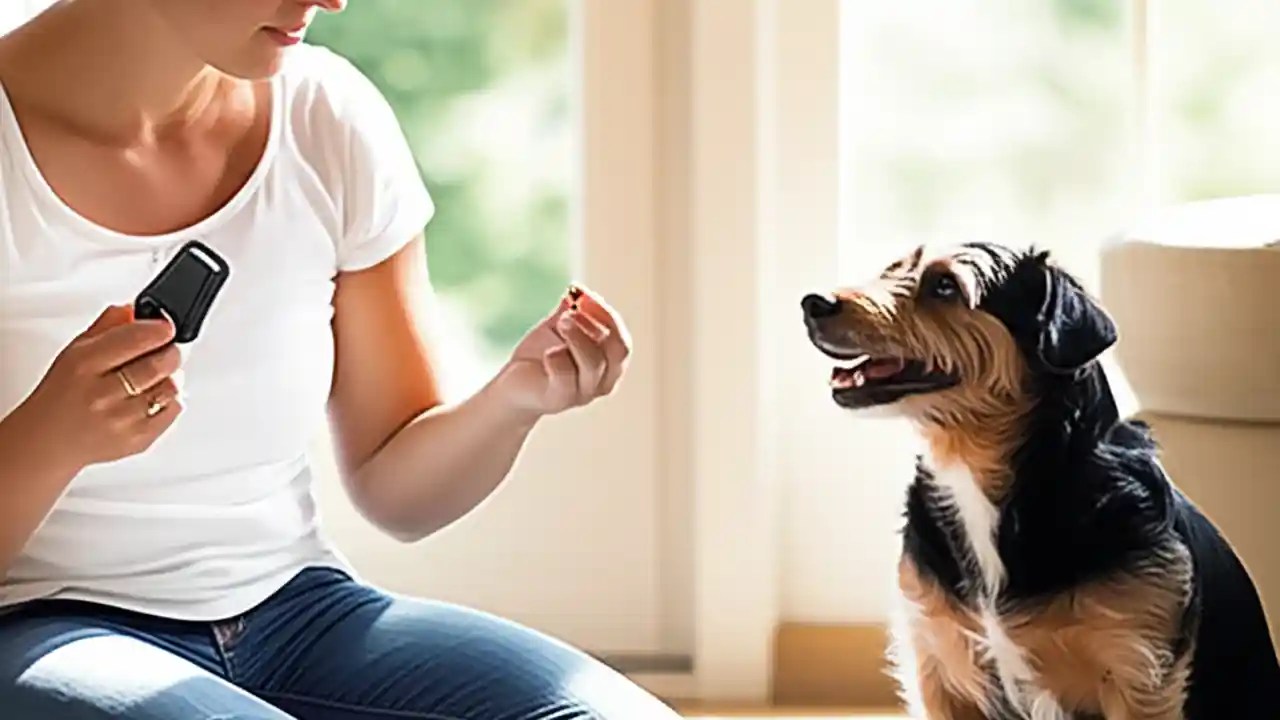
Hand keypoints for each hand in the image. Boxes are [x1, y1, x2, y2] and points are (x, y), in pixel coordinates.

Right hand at [17, 305, 183, 467]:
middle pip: (160, 363)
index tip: (166, 326)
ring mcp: (121, 419)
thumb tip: (133, 309)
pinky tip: (154, 397)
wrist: (47, 442)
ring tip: (158, 375)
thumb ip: (107, 328)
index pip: (136, 338)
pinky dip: (171, 400)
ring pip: (171, 387)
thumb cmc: (61, 396)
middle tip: (169, 349)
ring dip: (172, 377)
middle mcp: (103, 392)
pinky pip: (173, 411)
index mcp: (84, 364)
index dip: (159, 328)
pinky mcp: (137, 440)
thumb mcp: (74, 353)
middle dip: (171, 351)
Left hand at [495, 285, 631, 418]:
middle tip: (571, 311)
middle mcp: (602, 383)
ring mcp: (581, 394)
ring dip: (578, 337)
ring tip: (561, 323)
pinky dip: (557, 357)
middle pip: (617, 352)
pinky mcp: (558, 399)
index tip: (583, 295)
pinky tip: (547, 353)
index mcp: (609, 366)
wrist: (511, 385)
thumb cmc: (540, 356)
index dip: (606, 315)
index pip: (621, 341)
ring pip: (593, 364)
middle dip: (596, 323)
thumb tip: (577, 290)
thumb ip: (571, 311)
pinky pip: (565, 376)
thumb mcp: (559, 329)